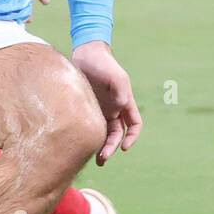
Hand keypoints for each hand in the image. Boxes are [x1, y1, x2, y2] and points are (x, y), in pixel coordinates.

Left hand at [72, 41, 141, 165]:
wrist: (85, 53)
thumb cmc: (104, 63)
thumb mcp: (116, 76)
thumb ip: (121, 91)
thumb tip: (119, 109)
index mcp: (125, 103)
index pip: (134, 125)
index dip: (132, 137)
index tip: (124, 147)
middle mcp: (114, 109)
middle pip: (116, 134)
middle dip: (112, 147)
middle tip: (103, 158)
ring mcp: (99, 109)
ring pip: (102, 133)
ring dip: (100, 146)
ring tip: (94, 159)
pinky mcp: (85, 108)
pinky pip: (88, 125)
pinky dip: (87, 136)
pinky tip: (79, 144)